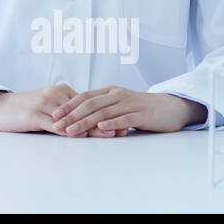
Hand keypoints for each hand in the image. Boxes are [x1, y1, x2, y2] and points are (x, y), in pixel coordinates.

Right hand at [0, 85, 128, 135]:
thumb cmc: (26, 110)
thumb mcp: (49, 108)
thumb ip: (68, 113)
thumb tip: (89, 125)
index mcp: (61, 91)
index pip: (87, 104)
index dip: (104, 114)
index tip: (121, 123)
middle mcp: (55, 94)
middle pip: (83, 110)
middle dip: (102, 122)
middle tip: (120, 131)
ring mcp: (44, 103)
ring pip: (71, 118)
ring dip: (89, 128)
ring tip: (105, 135)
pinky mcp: (33, 114)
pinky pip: (53, 123)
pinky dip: (67, 131)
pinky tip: (77, 137)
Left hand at [48, 87, 205, 134]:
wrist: (170, 107)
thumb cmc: (141, 109)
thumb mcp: (119, 105)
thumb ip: (103, 108)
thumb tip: (80, 117)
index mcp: (109, 92)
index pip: (84, 97)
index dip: (68, 106)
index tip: (53, 115)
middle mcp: (117, 95)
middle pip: (89, 104)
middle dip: (71, 115)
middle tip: (56, 125)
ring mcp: (129, 104)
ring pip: (103, 112)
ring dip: (85, 122)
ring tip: (72, 131)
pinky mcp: (141, 114)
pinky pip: (124, 118)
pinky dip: (112, 123)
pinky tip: (101, 129)